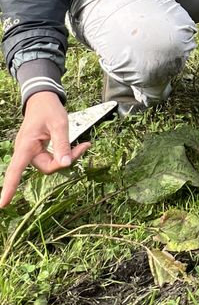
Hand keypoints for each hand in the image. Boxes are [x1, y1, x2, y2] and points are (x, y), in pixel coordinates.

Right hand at [0, 92, 89, 207]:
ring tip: (83, 145)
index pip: (16, 170)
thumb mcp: (60, 124)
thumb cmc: (49, 110)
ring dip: (67, 157)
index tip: (3, 204)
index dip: (10, 187)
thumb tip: (66, 164)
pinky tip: (78, 146)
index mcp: (25, 146)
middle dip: (66, 160)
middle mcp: (26, 151)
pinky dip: (65, 153)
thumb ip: (62, 144)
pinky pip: (53, 158)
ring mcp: (32, 151)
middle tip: (84, 146)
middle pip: (47, 167)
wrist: (42, 100)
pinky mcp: (39, 150)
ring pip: (52, 163)